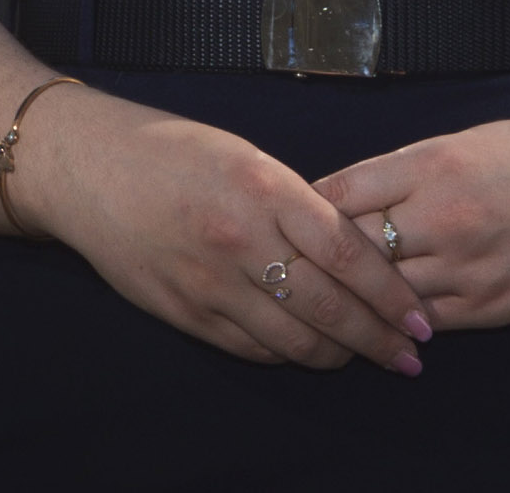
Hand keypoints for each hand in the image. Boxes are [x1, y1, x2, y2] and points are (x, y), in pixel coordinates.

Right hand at [15, 86, 431, 372]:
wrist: (88, 170)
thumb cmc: (173, 151)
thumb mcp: (247, 158)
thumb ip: (299, 204)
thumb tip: (354, 251)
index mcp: (265, 190)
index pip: (349, 254)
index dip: (393, 294)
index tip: (421, 319)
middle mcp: (241, 240)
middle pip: (329, 307)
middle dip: (379, 339)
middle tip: (410, 356)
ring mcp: (210, 282)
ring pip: (293, 339)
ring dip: (337, 354)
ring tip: (365, 357)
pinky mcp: (184, 312)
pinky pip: (252, 348)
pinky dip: (288, 354)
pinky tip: (307, 350)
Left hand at [314, 112, 509, 330]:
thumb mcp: (475, 140)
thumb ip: (413, 169)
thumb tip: (357, 193)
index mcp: (434, 163)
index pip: (339, 193)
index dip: (310, 209)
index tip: (294, 217)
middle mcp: (443, 216)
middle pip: (352, 247)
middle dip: (325, 256)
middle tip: (303, 264)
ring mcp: (468, 267)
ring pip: (384, 292)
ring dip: (361, 296)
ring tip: (336, 298)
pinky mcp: (493, 306)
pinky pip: (426, 321)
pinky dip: (404, 317)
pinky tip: (390, 315)